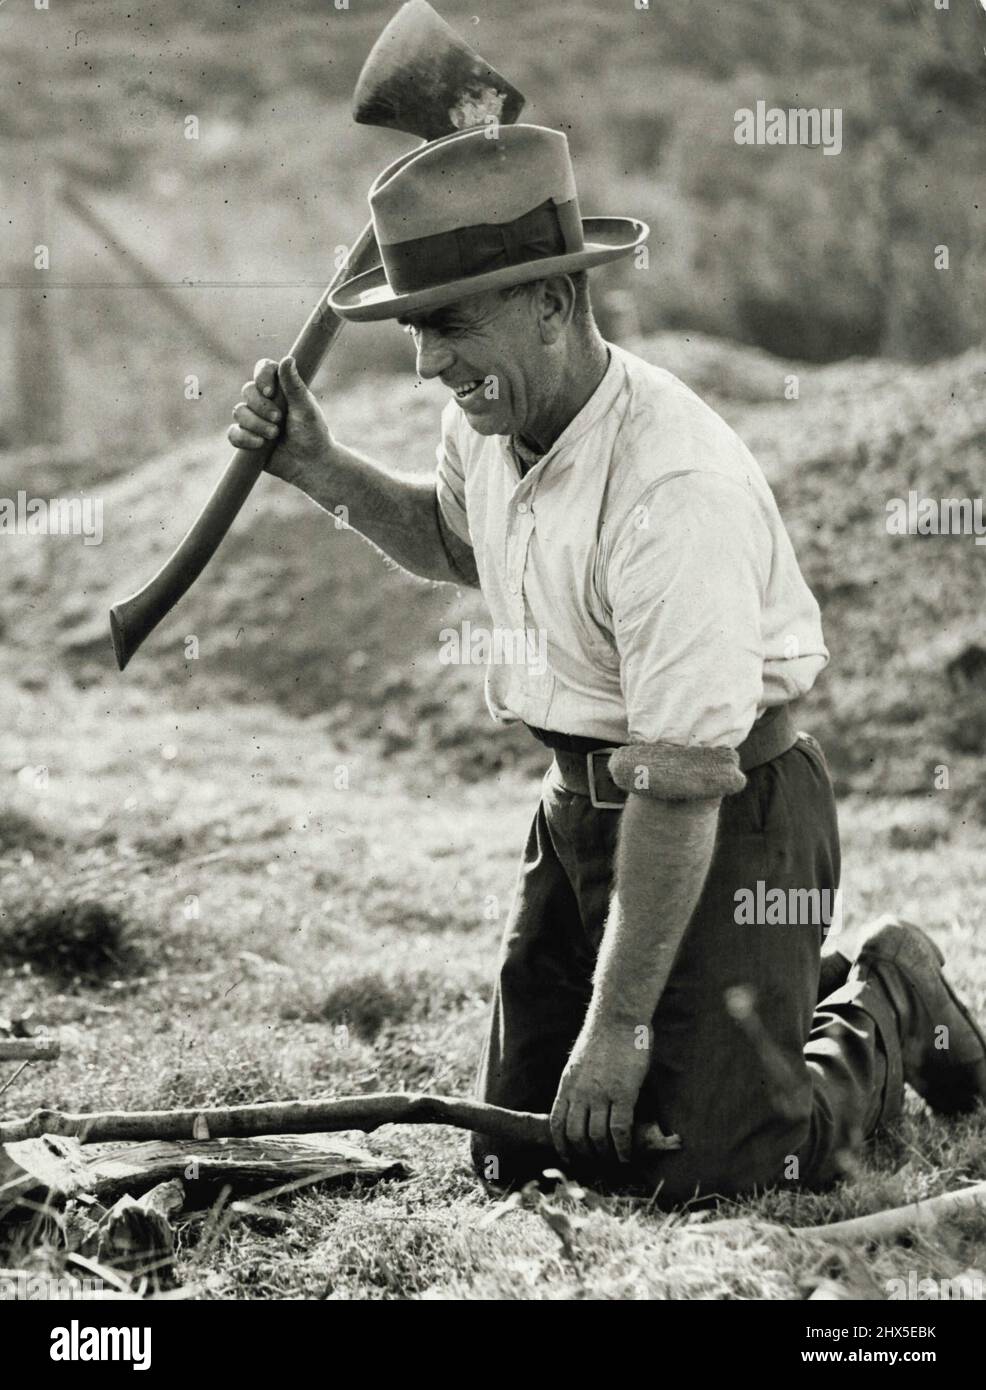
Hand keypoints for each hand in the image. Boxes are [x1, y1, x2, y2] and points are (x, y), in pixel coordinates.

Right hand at [227, 355, 332, 488]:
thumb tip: (287, 358)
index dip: (261, 377)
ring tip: (274, 435)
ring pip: (238, 411)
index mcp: (281, 387)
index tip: (270, 392)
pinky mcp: (247, 438)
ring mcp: (254, 419)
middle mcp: (265, 400)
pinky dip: (244, 438)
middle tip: (279, 420)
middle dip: (261, 407)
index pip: (263, 369)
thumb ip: (294, 385)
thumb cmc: (313, 433)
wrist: (310, 464)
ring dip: (255, 424)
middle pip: (247, 390)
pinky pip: (233, 433)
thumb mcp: (305, 408)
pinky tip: (260, 444)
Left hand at [550, 1017, 651, 1165]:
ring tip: (614, 1160)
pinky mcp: (623, 1094)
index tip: (570, 1157)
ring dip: (606, 1155)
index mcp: (567, 1085)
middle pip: (575, 1136)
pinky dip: (623, 1148)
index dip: (562, 1146)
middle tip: (597, 1161)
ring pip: (597, 1138)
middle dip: (585, 1154)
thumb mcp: (579, 1063)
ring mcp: (601, 1094)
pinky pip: (620, 1130)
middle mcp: (580, 1093)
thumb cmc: (604, 1037)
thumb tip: (581, 1107)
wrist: (618, 1017)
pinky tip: (627, 1155)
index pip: (557, 1124)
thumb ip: (578, 1085)